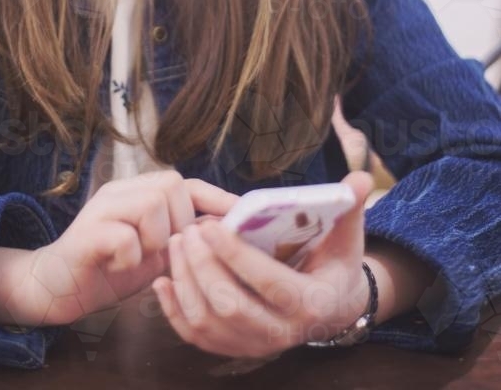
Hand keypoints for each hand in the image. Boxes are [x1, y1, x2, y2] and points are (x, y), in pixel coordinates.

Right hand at [17, 170, 239, 326]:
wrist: (55, 287)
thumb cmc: (109, 269)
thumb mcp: (154, 253)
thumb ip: (182, 239)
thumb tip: (226, 231)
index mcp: (140, 192)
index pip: (187, 183)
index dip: (216, 198)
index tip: (243, 216)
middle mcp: (122, 191)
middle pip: (172, 186)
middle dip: (180, 223)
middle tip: (164, 251)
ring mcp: (102, 208)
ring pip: (151, 204)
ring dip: (155, 240)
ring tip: (140, 259)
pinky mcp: (87, 232)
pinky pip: (125, 236)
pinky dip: (130, 257)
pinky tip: (120, 267)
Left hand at [152, 170, 373, 359]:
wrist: (332, 307)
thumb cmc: (334, 261)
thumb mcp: (347, 235)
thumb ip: (351, 206)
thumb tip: (361, 178)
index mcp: (310, 302)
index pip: (268, 282)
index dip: (237, 256)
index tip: (211, 226)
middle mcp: (283, 333)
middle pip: (232, 306)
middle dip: (204, 267)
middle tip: (188, 231)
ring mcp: (256, 345)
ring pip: (209, 323)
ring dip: (187, 283)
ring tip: (177, 245)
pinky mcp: (234, 349)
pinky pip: (197, 337)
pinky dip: (175, 312)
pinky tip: (164, 280)